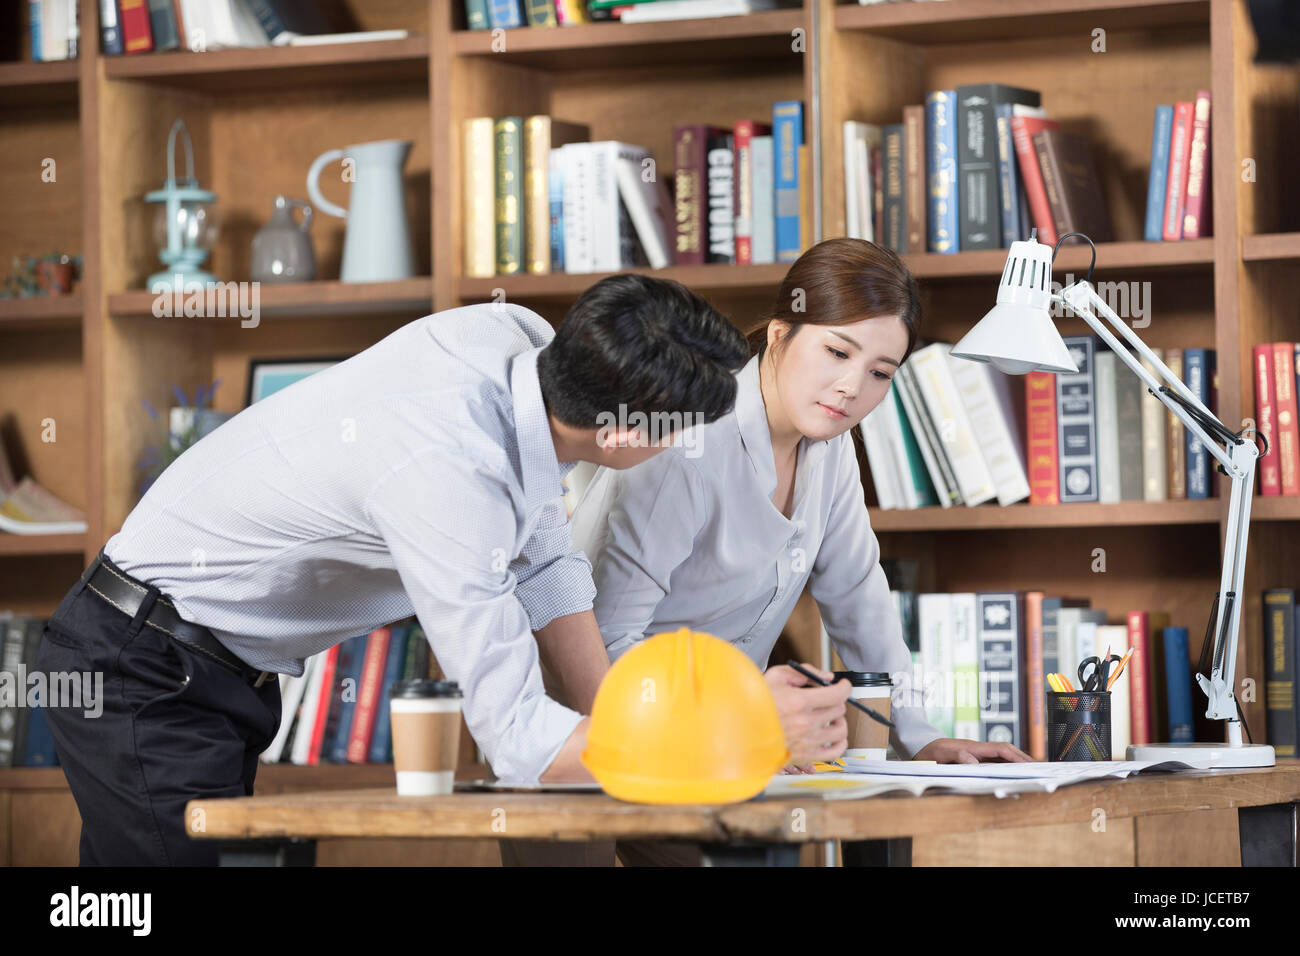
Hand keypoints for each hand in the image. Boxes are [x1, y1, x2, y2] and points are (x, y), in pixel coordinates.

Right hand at [764, 663, 850, 771]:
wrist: (738, 728)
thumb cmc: (754, 704)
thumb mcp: (775, 676)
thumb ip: (803, 672)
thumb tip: (824, 677)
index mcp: (799, 702)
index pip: (837, 694)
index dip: (844, 686)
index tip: (843, 685)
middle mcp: (805, 723)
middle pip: (839, 710)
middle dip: (837, 701)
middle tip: (829, 698)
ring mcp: (806, 741)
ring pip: (840, 730)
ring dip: (838, 721)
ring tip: (830, 717)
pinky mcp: (805, 755)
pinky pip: (834, 752)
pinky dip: (838, 742)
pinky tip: (832, 735)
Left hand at [912, 738, 1032, 763]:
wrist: (920, 745)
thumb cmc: (930, 750)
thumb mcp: (940, 754)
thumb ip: (957, 756)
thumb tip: (974, 762)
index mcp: (973, 748)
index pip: (1000, 750)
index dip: (1016, 756)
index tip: (1029, 764)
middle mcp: (978, 749)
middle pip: (1006, 750)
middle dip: (1023, 758)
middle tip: (1039, 767)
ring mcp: (976, 753)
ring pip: (1002, 755)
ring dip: (1016, 761)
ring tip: (1031, 770)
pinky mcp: (973, 757)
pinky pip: (994, 760)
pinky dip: (1006, 764)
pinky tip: (1012, 771)